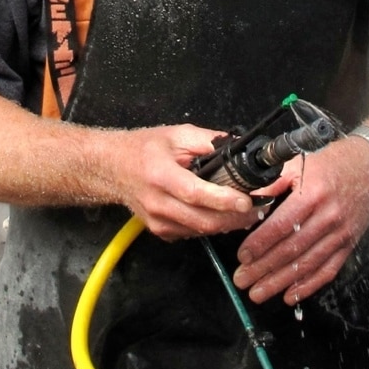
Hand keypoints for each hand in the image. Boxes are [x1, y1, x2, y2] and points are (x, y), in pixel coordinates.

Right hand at [110, 124, 256, 240]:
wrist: (111, 168)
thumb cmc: (144, 149)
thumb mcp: (176, 135)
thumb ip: (207, 141)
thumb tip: (237, 147)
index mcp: (161, 175)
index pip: (195, 193)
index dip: (223, 200)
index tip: (246, 200)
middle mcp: (158, 202)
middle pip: (202, 219)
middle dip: (234, 218)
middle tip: (257, 210)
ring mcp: (157, 221)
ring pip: (200, 230)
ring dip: (226, 224)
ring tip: (246, 213)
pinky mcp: (159, 231)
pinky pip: (192, 233)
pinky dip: (211, 226)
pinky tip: (223, 216)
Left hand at [232, 137, 368, 304]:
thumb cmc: (330, 163)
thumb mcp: (298, 163)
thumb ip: (272, 183)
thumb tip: (246, 202)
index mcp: (312, 194)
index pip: (282, 225)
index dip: (260, 244)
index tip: (242, 257)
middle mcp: (328, 216)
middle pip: (292, 249)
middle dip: (264, 269)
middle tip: (241, 281)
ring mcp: (341, 233)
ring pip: (307, 264)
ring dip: (280, 282)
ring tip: (258, 293)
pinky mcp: (349, 244)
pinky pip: (328, 269)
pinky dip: (309, 285)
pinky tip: (290, 296)